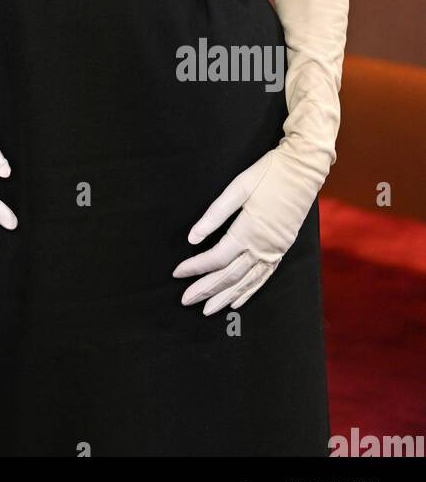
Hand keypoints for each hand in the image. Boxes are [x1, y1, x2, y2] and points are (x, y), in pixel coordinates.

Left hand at [172, 143, 322, 313]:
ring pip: (246, 281)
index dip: (195, 267)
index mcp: (248, 232)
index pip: (216, 258)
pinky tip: (237, 300)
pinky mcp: (282, 250)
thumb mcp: (237, 189)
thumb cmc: (267, 175)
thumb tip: (192, 238)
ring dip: (226, 296)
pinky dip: (249, 291)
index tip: (178, 273)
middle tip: (186, 300)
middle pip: (229, 276)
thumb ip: (214, 215)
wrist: (302, 171)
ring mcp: (274, 251)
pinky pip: (264, 277)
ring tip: (208, 310)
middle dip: (206, 289)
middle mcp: (262, 247)